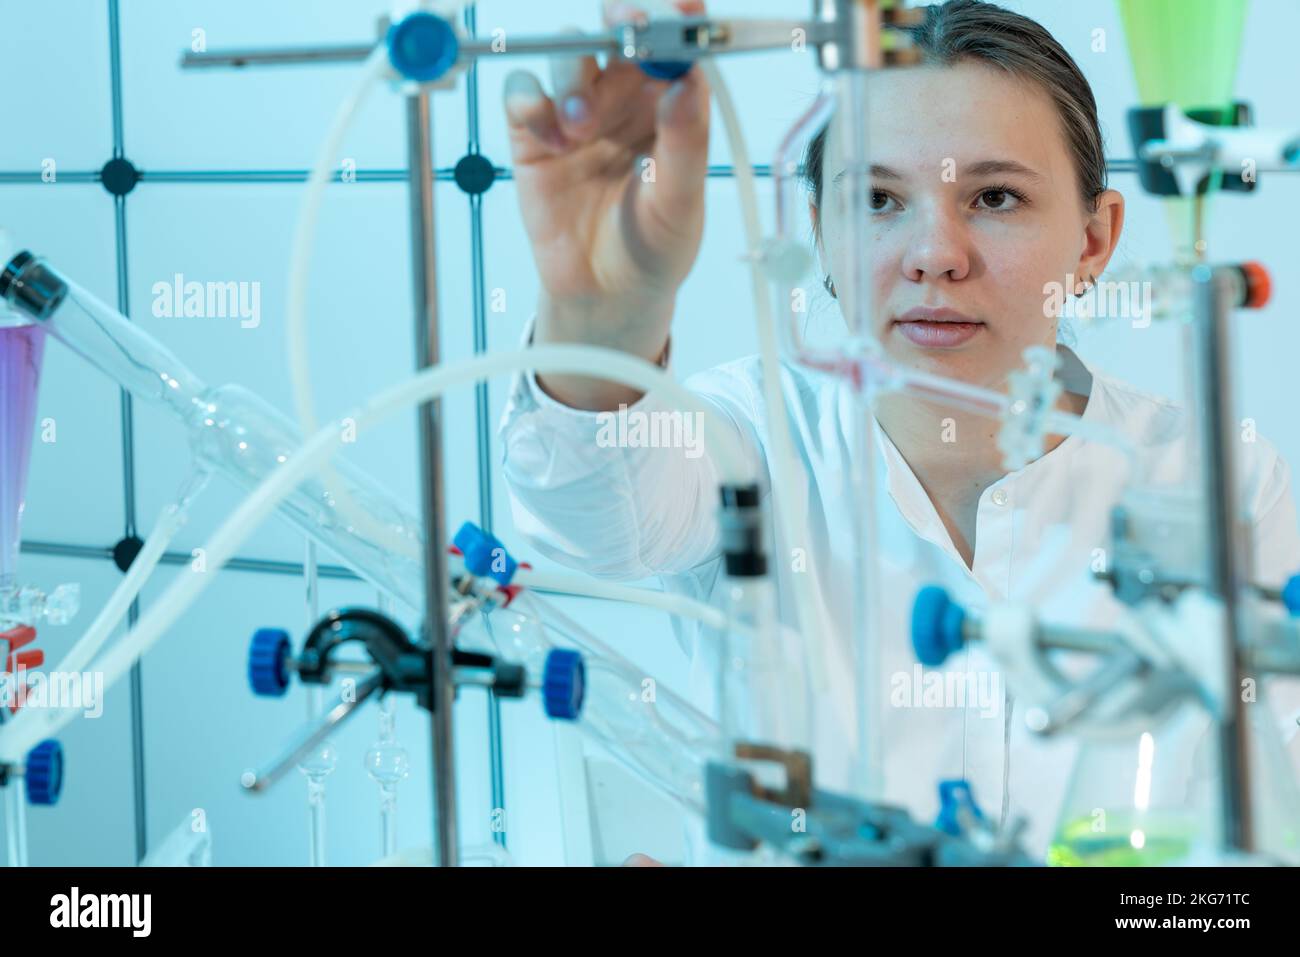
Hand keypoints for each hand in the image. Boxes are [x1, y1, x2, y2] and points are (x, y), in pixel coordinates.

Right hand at [503, 1, 710, 406]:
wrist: (605, 296)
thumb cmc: (654, 250)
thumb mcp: (681, 205)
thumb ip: (686, 145)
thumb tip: (688, 83)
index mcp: (670, 106)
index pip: (676, 45)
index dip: (677, 19)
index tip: (681, 11)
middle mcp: (625, 98)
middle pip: (619, 30)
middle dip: (622, 18)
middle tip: (624, 25)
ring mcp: (577, 112)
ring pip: (570, 55)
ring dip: (574, 78)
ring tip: (581, 128)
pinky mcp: (534, 135)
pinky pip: (523, 93)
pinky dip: (531, 103)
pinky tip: (550, 139)